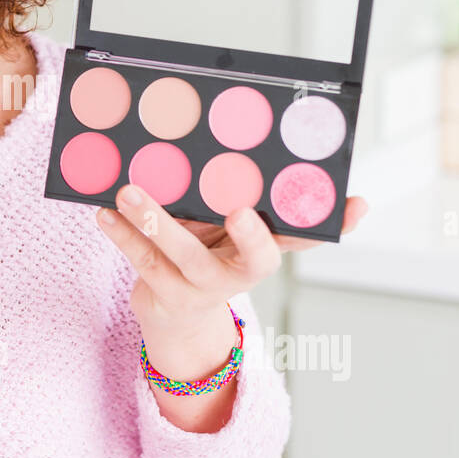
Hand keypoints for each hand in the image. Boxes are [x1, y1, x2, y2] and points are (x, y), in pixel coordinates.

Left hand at [96, 185, 368, 331]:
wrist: (176, 316)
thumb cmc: (208, 253)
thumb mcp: (230, 227)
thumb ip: (241, 195)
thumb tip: (242, 142)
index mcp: (264, 249)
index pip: (306, 236)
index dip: (330, 223)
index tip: (354, 205)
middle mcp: (241, 272)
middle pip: (253, 257)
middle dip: (249, 236)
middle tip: (238, 210)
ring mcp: (203, 288)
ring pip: (182, 257)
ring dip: (154, 222)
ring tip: (129, 192)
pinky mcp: (166, 296)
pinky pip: (142, 262)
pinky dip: (121, 234)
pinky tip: (104, 212)